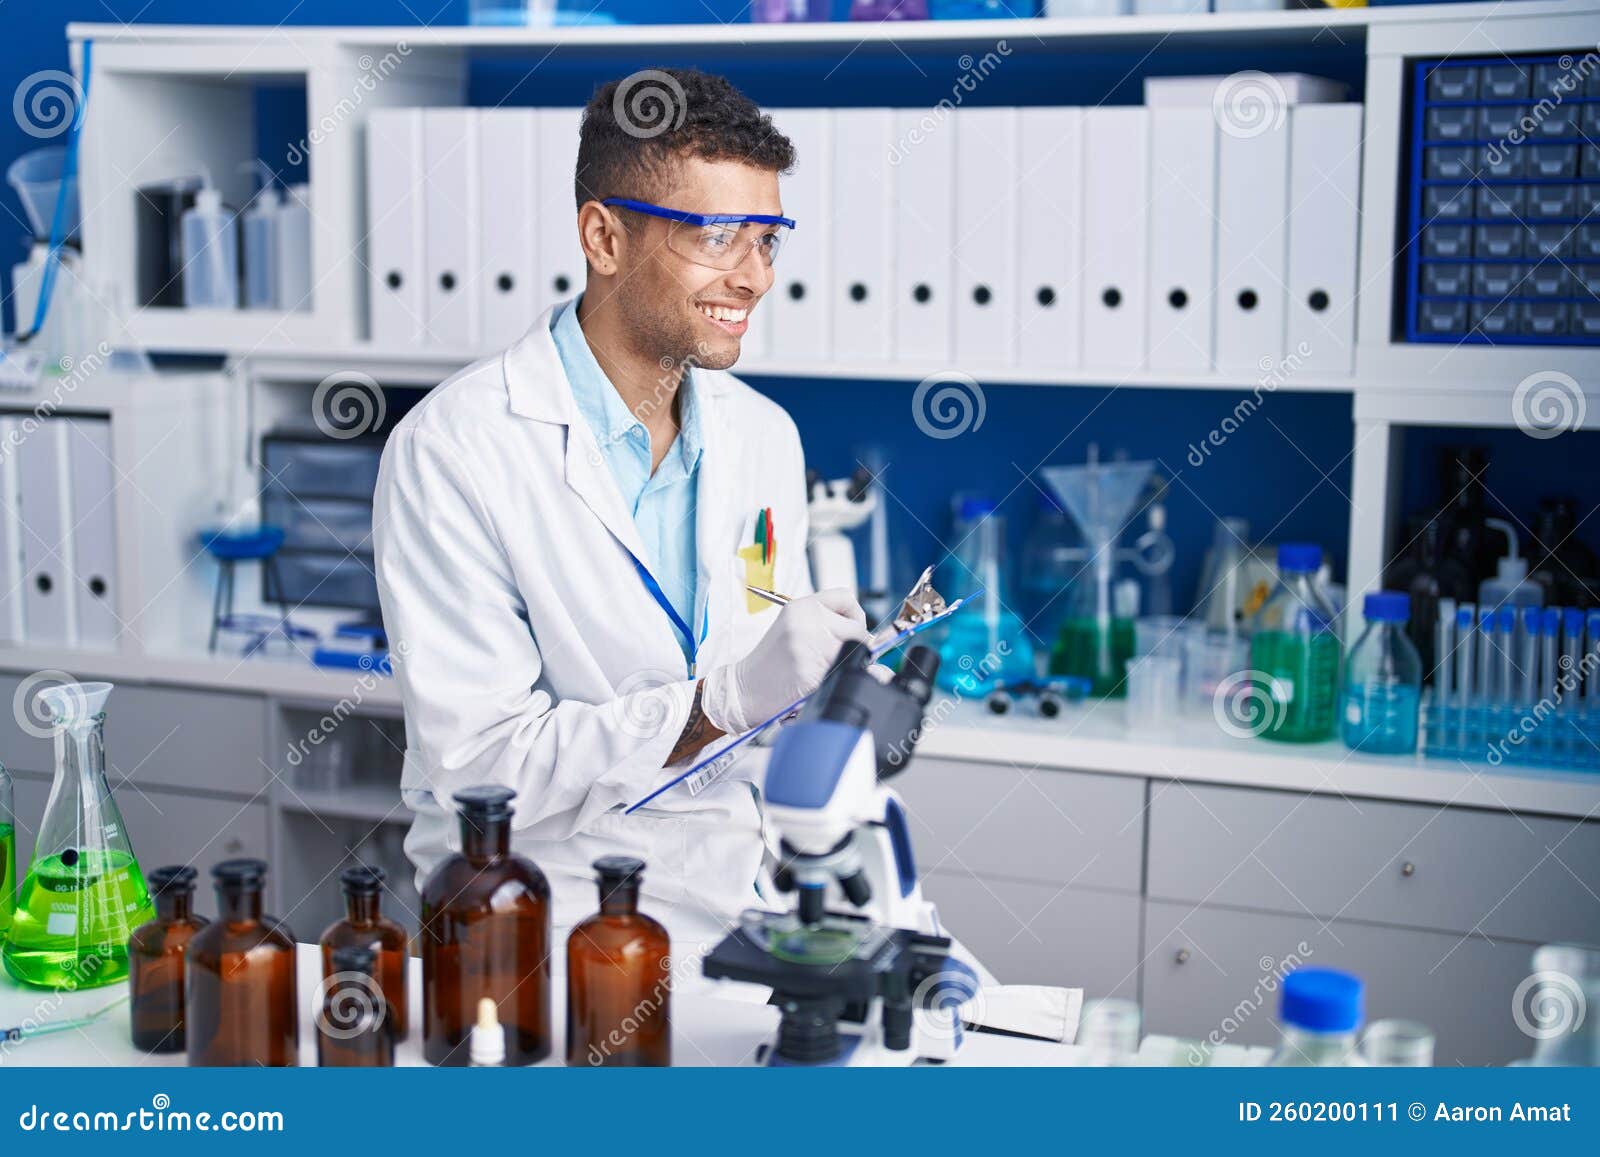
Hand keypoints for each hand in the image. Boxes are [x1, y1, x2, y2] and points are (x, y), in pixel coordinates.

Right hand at [700, 588, 868, 733]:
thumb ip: (825, 623)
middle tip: (833, 658)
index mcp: (803, 607)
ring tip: (820, 671)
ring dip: (844, 667)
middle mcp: (808, 622)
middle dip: (853, 646)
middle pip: (857, 630)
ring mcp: (810, 647)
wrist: (744, 689)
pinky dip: (834, 683)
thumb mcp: (793, 627)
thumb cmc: (770, 662)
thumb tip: (867, 636)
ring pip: (853, 655)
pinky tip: (815, 683)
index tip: (850, 630)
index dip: (854, 615)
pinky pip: (842, 676)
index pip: (846, 598)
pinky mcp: (812, 673)